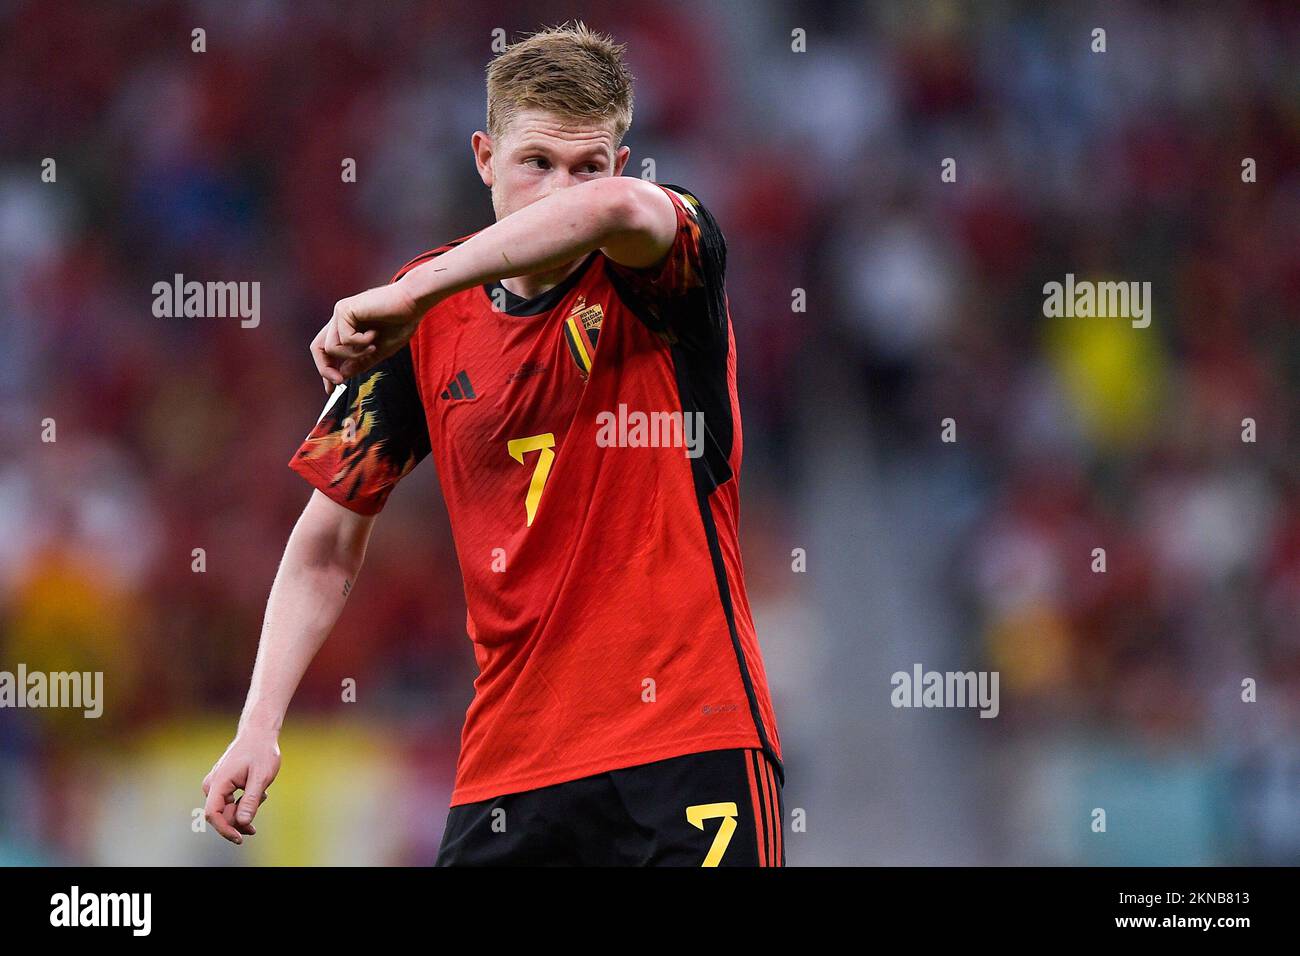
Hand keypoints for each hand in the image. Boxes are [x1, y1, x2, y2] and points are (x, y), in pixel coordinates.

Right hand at [202, 729, 281, 844]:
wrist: (258, 734)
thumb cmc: (261, 752)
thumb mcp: (261, 777)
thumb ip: (251, 800)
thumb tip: (243, 823)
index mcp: (219, 782)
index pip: (213, 814)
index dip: (225, 830)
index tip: (240, 838)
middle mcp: (212, 785)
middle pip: (221, 815)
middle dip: (241, 817)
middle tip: (262, 800)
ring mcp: (215, 785)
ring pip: (227, 810)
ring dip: (245, 808)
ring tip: (262, 793)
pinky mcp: (221, 785)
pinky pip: (229, 803)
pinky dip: (244, 803)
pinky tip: (258, 793)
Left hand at [312, 280, 424, 389]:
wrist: (413, 303)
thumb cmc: (402, 322)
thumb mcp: (380, 350)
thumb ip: (361, 362)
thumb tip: (343, 374)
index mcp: (348, 327)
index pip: (326, 350)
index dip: (326, 370)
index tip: (333, 389)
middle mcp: (340, 319)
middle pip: (318, 348)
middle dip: (325, 369)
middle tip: (340, 382)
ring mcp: (340, 313)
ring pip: (332, 348)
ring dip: (354, 354)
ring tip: (373, 346)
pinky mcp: (344, 309)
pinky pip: (344, 339)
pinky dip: (361, 343)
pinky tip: (375, 334)